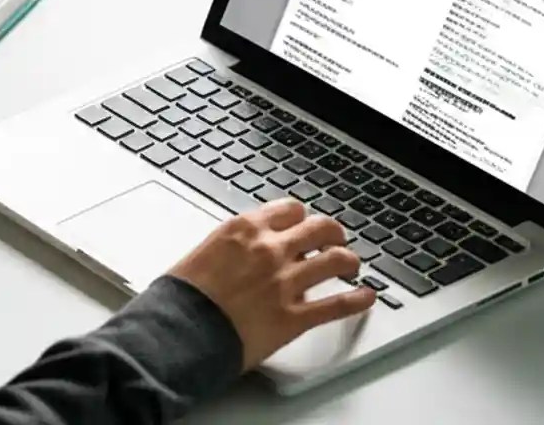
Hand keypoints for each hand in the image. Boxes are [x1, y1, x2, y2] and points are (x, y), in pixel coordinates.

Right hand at [169, 198, 375, 369]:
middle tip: (334, 241)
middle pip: (321, 228)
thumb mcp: (199, 254)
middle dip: (332, 234)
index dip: (300, 218)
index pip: (290, 210)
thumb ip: (229, 248)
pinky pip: (337, 304)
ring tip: (351, 266)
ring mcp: (285, 283)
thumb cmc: (179, 297)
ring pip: (337, 260)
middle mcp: (270, 250)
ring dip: (349, 261)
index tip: (302, 225)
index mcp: (244, 230)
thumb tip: (240, 253)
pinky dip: (358, 300)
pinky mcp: (293, 317)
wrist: (176, 332)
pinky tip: (366, 296)